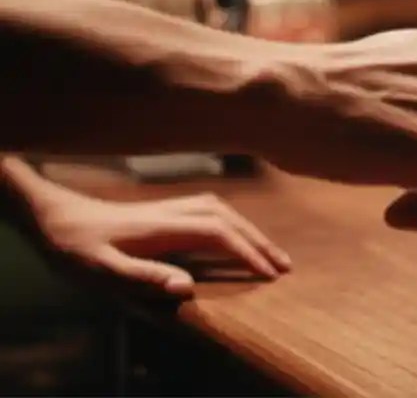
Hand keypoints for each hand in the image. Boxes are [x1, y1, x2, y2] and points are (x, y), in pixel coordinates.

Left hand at [1, 159, 288, 296]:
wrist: (54, 217)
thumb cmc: (75, 249)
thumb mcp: (102, 271)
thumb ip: (144, 278)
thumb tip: (188, 288)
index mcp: (165, 227)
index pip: (220, 235)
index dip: (248, 254)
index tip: (270, 276)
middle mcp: (174, 211)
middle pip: (230, 220)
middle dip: (260, 242)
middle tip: (285, 266)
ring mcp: (170, 207)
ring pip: (224, 212)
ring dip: (251, 230)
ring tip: (270, 253)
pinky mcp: (165, 210)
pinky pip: (213, 211)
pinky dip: (235, 222)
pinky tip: (237, 233)